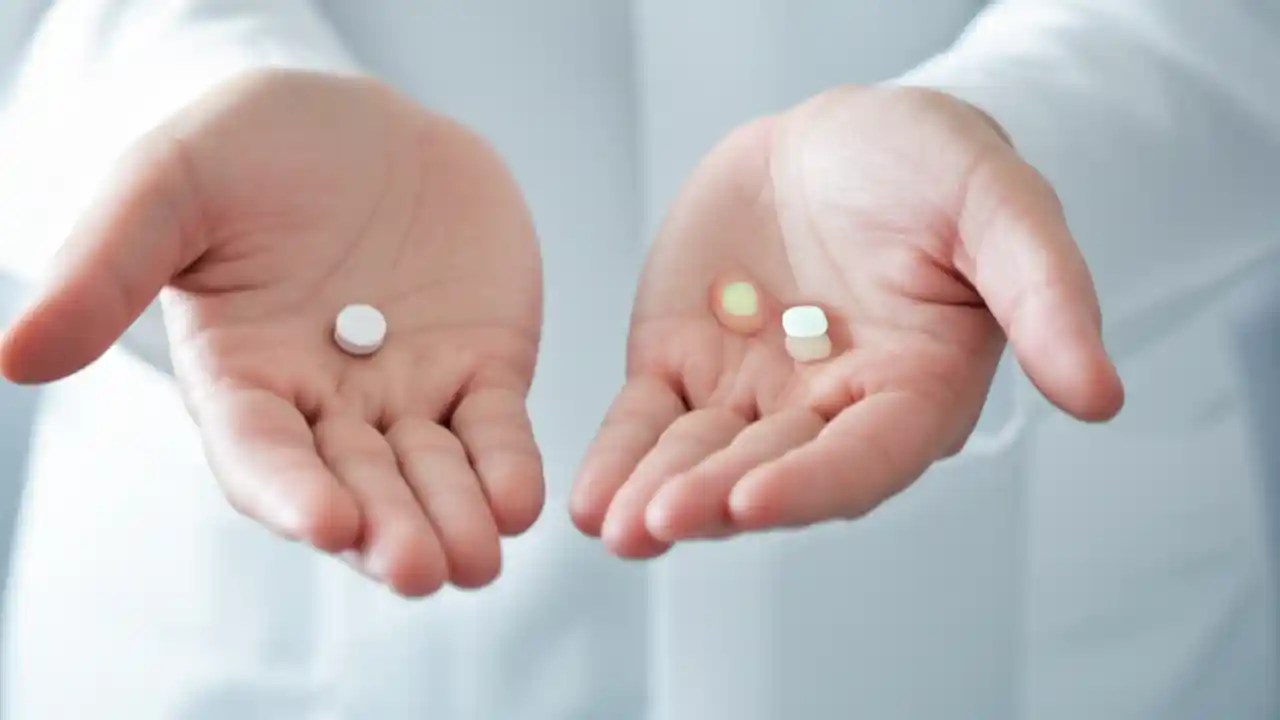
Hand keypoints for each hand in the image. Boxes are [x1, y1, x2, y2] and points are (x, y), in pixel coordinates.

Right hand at [0, 71, 543, 595]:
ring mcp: (410, 393)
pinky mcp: (482, 368)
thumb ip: (109, 266)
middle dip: (386, 529)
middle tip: (416, 569)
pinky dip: (508, 467)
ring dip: (455, 520)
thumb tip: (15, 357)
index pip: (262, 454)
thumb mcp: (170, 186)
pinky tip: (524, 501)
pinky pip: (497, 428)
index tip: (325, 521)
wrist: (363, 122)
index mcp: (245, 379)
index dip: (290, 491)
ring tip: (477, 560)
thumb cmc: (251, 149)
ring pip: (432, 475)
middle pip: (356, 485)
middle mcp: (328, 404)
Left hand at [572, 85, 1122, 557]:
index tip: (753, 499)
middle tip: (660, 521)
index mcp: (912, 390)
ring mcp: (752, 394)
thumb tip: (1100, 396)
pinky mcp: (686, 365)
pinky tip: (587, 499)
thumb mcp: (997, 204)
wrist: (835, 136)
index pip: (864, 457)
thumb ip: (1044, 293)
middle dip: (716, 499)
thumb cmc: (929, 163)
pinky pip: (650, 419)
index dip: (811, 483)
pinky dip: (620, 456)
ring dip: (658, 495)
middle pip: (772, 471)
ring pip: (702, 458)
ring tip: (611, 526)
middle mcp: (829, 410)